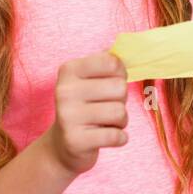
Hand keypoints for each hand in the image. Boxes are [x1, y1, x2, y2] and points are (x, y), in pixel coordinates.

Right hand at [37, 51, 128, 178]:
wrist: (63, 145)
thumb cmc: (86, 106)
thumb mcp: (91, 80)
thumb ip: (109, 62)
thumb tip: (129, 48)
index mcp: (69, 70)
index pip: (112, 63)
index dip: (120, 75)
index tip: (109, 84)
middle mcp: (65, 91)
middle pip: (120, 87)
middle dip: (120, 100)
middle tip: (105, 107)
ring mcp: (68, 116)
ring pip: (120, 112)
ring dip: (120, 121)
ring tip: (105, 122)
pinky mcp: (75, 141)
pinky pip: (116, 136)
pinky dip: (120, 138)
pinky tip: (106, 137)